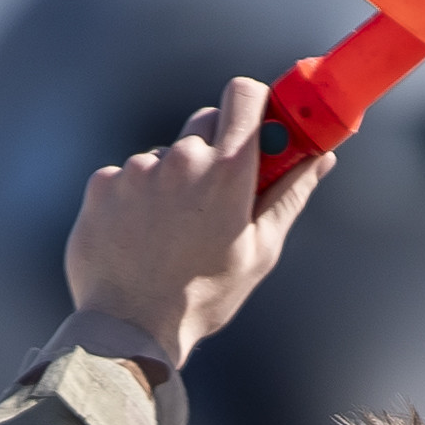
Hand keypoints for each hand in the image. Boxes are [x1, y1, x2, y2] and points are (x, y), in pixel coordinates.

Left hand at [62, 77, 327, 369]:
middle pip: (205, 122)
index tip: (257, 123)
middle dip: (214, 150)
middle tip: (214, 198)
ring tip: (169, 233)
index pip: (245, 95)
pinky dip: (136, 198)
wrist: (129, 329)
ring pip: (165, 156)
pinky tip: (138, 237)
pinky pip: (128, 176)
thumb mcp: (260, 250)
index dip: (253, 104)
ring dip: (172, 180)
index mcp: (227, 171)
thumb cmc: (203, 297)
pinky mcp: (102, 184)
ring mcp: (137, 169)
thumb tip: (321, 157)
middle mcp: (182, 158)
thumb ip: (291, 194)